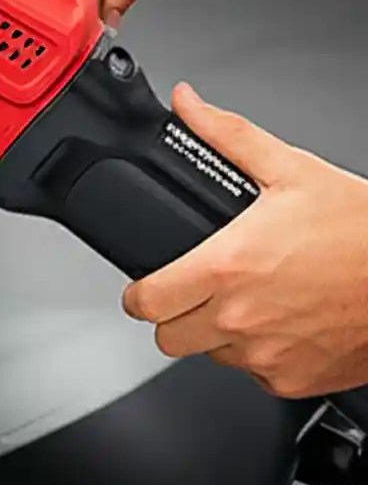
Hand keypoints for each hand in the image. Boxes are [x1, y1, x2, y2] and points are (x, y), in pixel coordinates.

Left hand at [122, 84, 367, 398]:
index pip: (144, 302)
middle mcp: (239, 318)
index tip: (147, 284)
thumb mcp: (292, 169)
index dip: (139, 292)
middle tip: (196, 291)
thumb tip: (187, 104)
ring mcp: (266, 355)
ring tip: (251, 300)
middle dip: (174, 314)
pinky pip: (255, 374)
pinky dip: (261, 355)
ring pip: (210, 356)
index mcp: (226, 267)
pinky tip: (282, 323)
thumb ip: (228, 135)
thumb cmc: (363, 229)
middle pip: (167, 336)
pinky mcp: (293, 380)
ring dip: (218, 333)